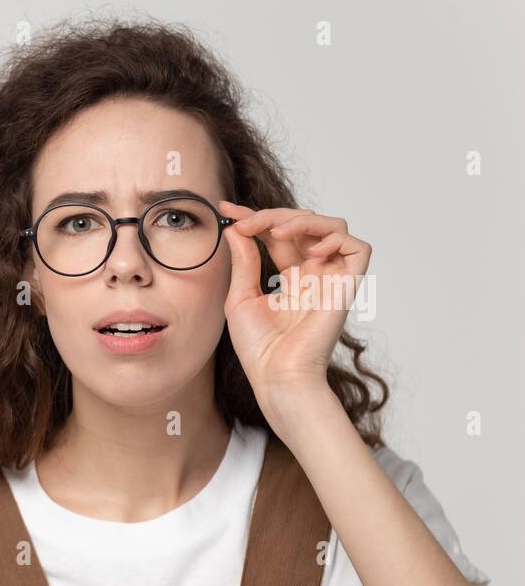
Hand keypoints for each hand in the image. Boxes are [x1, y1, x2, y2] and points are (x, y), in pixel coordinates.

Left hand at [219, 201, 371, 407]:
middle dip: (273, 216)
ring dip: (302, 220)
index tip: (227, 210)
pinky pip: (358, 248)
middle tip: (246, 223)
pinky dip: (336, 238)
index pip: (278, 234)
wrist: (276, 375)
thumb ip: (244, 261)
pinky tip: (310, 249)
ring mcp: (331, 278)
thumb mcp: (241, 297)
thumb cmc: (259, 347)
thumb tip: (236, 229)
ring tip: (276, 232)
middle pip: (303, 223)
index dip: (255, 218)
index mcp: (290, 276)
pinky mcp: (347, 285)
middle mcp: (314, 273)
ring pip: (331, 226)